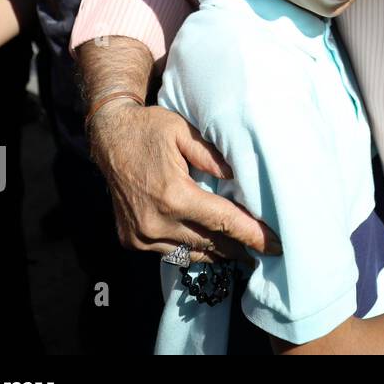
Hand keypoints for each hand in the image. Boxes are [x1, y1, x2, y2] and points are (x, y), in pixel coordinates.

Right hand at [88, 100, 280, 263]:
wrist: (107, 138)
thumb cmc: (149, 129)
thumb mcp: (184, 132)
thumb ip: (213, 156)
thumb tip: (241, 177)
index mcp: (174, 196)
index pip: (224, 223)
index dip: (253, 235)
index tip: (276, 246)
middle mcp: (156, 222)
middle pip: (211, 243)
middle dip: (241, 248)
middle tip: (266, 250)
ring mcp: (142, 235)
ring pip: (192, 253)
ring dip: (219, 253)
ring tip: (244, 252)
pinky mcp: (131, 240)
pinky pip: (172, 252)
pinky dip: (193, 249)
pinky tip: (212, 246)